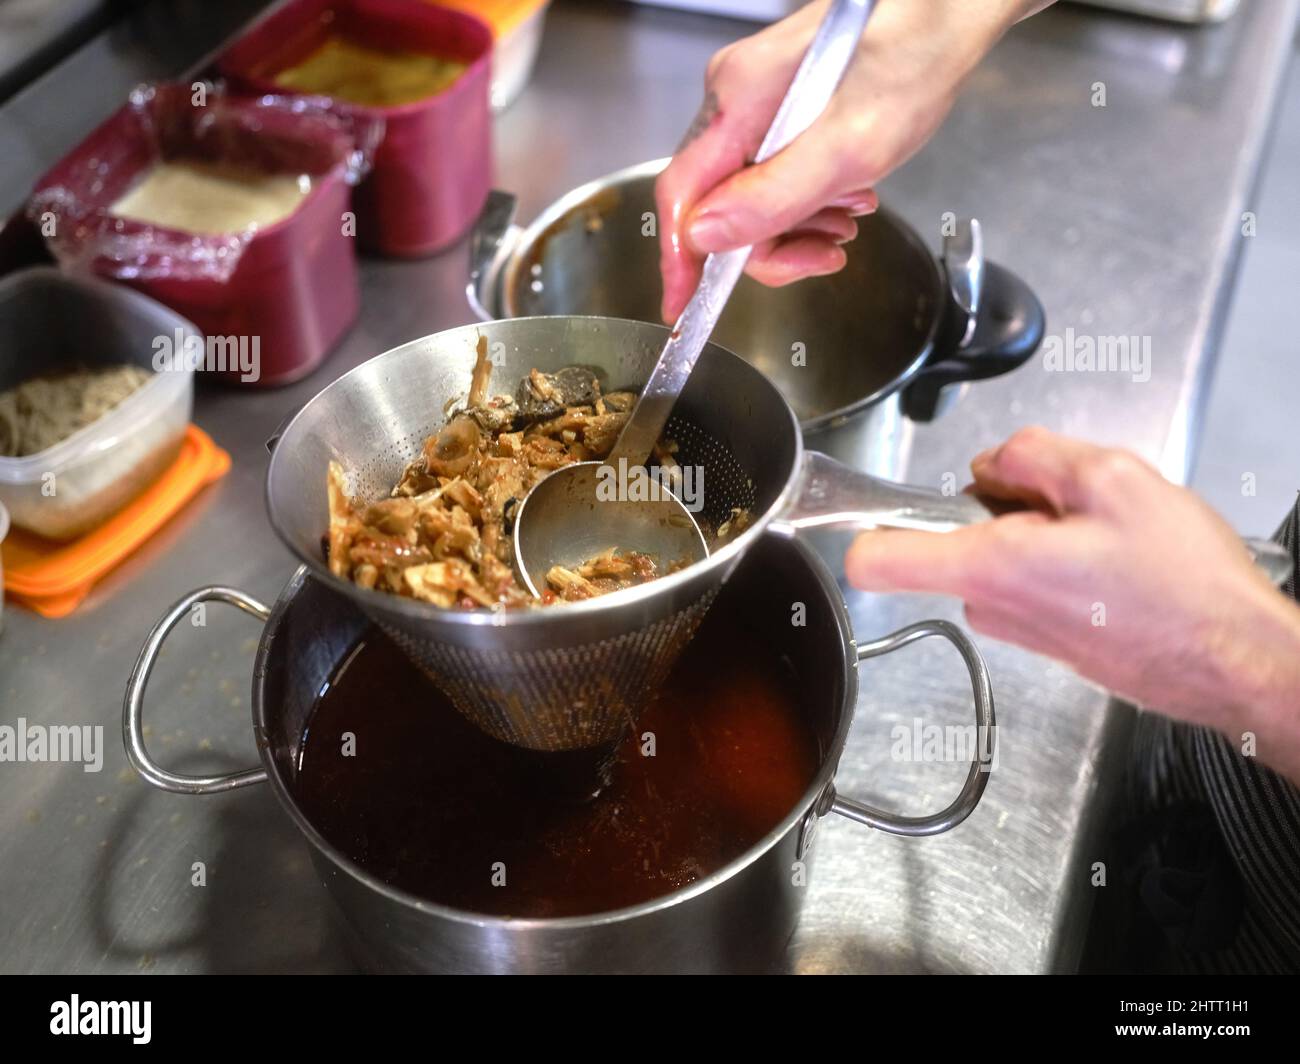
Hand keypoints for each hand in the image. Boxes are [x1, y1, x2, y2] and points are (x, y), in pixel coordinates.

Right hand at [655, 0, 1050, 322]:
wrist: (949, 13)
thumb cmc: (908, 64)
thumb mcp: (844, 149)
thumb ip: (770, 198)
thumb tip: (703, 237)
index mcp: (736, 104)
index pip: (682, 195)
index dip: (681, 259)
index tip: (681, 307)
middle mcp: (736, 101)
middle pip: (724, 203)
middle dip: (775, 241)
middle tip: (829, 252)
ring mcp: (759, 103)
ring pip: (755, 194)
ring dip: (802, 222)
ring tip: (851, 218)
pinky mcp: (785, 107)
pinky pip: (779, 172)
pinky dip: (813, 197)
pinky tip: (851, 194)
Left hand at [844, 426, 1299, 783]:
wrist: (1236, 661)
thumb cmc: (1184, 585)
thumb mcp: (1112, 479)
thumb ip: (1032, 455)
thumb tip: (993, 464)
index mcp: (989, 566)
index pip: (877, 560)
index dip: (865, 521)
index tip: (865, 501)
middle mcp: (989, 604)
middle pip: (954, 532)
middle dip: (1003, 503)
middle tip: (1072, 505)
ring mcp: (1016, 627)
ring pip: (997, 551)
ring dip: (1040, 530)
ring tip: (1106, 537)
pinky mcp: (1045, 637)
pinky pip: (1028, 577)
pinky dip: (1061, 558)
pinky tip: (1115, 563)